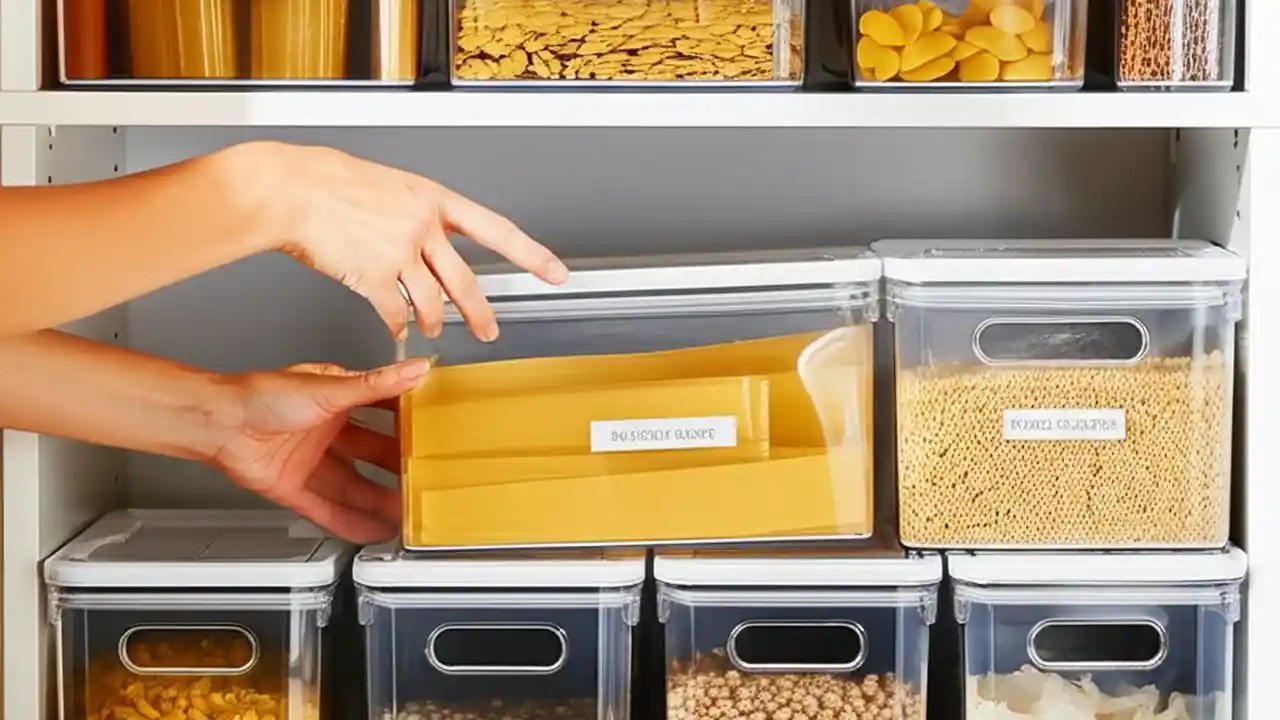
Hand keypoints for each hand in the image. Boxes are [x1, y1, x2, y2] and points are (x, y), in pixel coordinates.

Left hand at [210, 358, 430, 542]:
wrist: (218, 423)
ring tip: (407, 513)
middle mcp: (326, 431)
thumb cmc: (262, 395)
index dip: (410, 422)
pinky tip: (372, 531)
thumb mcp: (328, 388)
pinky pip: (328, 509)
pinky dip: (351, 522)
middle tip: (428, 479)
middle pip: (373, 455)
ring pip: (354, 486)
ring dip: (379, 501)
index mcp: (338, 400)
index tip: (438, 430)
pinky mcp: (294, 487)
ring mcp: (311, 461)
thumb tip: (415, 369)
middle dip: (399, 468)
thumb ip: (376, 385)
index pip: (385, 411)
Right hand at [227, 141, 567, 341]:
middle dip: (480, 312)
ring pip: (432, 301)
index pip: (496, 230)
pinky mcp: (374, 276)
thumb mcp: (392, 189)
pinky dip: (397, 323)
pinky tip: (398, 327)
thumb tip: (431, 245)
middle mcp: (423, 226)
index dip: (530, 254)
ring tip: (435, 328)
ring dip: (435, 320)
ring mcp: (400, 251)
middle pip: (465, 280)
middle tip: (490, 331)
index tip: (556, 271)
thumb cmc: (333, 184)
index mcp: (434, 199)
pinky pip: (396, 311)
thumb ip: (417, 216)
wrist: (293, 188)